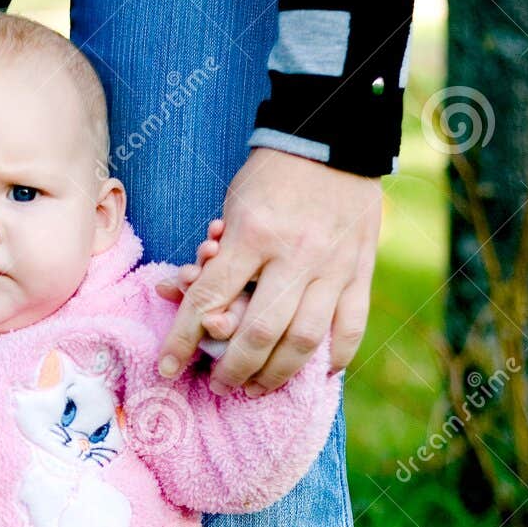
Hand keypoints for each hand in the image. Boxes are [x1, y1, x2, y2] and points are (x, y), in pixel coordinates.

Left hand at [154, 148, 381, 394]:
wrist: (333, 139)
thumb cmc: (271, 177)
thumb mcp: (232, 207)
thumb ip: (212, 257)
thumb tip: (173, 292)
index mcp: (254, 233)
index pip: (210, 298)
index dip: (183, 339)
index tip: (166, 367)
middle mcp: (295, 254)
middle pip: (259, 332)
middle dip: (233, 368)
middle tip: (219, 385)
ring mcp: (333, 267)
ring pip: (305, 340)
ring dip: (276, 374)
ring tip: (257, 388)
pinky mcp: (361, 271)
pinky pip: (350, 328)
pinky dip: (333, 358)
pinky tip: (314, 373)